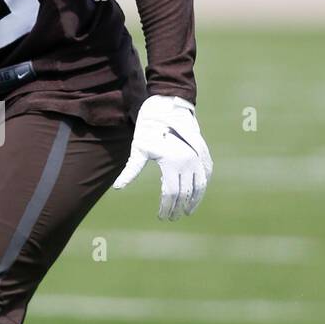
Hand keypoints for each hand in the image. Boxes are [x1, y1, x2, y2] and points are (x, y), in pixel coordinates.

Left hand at [112, 94, 212, 220]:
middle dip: (178, 208)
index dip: (166, 207)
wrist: (167, 106)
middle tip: (171, 217)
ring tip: (186, 211)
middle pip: (185, 193)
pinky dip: (202, 186)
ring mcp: (198, 157)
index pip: (170, 193)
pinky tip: (197, 195)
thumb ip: (131, 170)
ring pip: (200, 186)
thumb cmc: (149, 128)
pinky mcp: (203, 152)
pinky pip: (206, 174)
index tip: (162, 216)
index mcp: (172, 162)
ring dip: (194, 200)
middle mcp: (188, 161)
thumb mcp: (138, 148)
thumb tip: (118, 187)